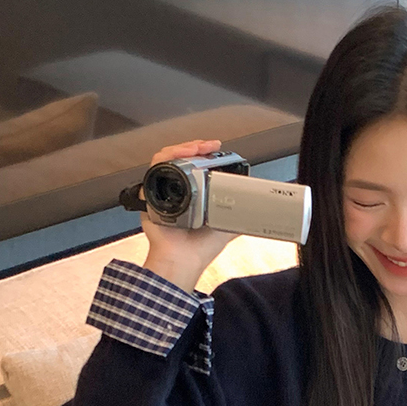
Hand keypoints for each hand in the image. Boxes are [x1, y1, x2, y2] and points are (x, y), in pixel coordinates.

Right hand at [139, 139, 235, 292]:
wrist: (183, 259)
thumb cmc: (199, 249)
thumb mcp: (226, 227)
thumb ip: (239, 215)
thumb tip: (256, 208)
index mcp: (192, 195)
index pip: (195, 165)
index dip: (203, 153)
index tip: (215, 148)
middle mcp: (175, 190)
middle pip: (181, 157)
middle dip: (196, 146)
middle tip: (208, 146)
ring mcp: (162, 191)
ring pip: (167, 158)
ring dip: (183, 148)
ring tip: (196, 148)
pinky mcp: (149, 193)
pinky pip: (155, 168)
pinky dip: (166, 157)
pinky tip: (180, 155)